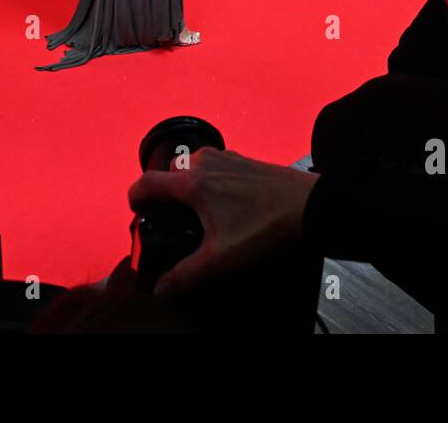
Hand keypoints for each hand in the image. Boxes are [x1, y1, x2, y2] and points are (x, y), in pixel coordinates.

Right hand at [127, 147, 318, 297]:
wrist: (313, 207)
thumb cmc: (267, 227)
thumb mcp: (221, 259)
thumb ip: (186, 276)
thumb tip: (162, 288)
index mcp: (193, 182)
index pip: (147, 181)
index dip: (135, 196)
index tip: (136, 210)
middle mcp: (207, 163)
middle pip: (171, 172)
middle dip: (166, 193)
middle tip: (171, 219)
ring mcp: (229, 158)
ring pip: (196, 167)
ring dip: (191, 186)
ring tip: (200, 214)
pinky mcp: (248, 161)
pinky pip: (218, 167)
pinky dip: (213, 182)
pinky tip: (228, 206)